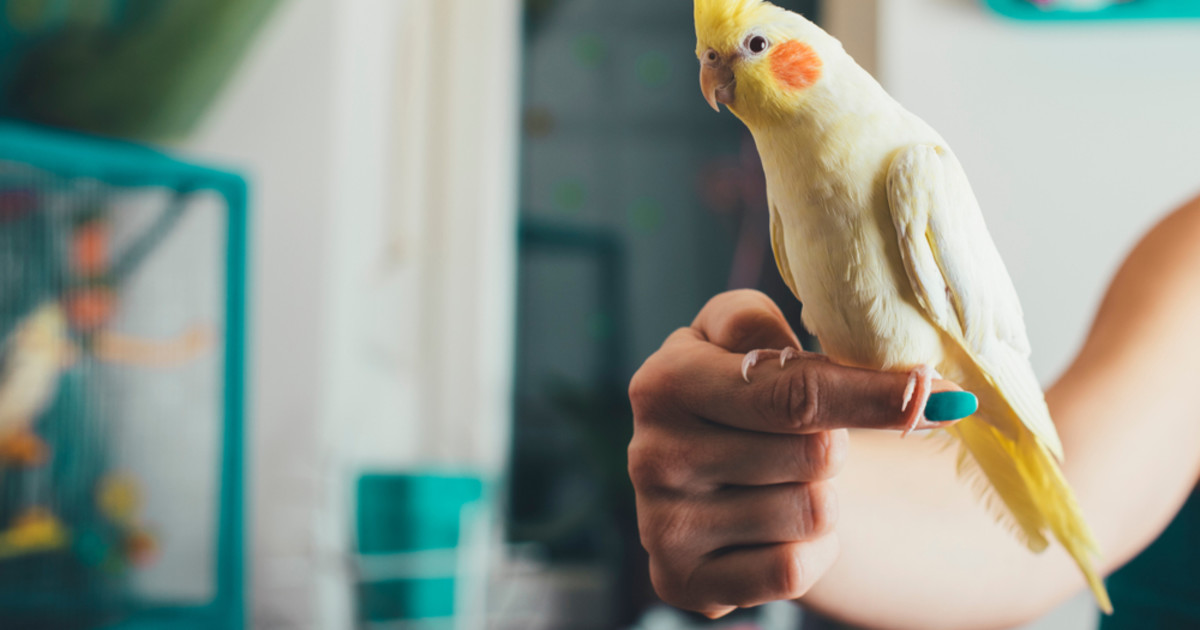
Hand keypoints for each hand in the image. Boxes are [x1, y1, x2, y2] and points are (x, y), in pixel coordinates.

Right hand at [627, 290, 964, 617]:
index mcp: (665, 382)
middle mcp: (650, 455)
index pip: (794, 393)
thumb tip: (907, 380)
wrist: (699, 468)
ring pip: (811, 513)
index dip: (874, 395)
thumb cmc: (738, 391)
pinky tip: (775, 527)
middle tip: (807, 436)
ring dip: (820, 497)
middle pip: (813, 454)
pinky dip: (807, 550)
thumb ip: (799, 325)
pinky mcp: (683, 581)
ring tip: (782, 481)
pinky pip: (792, 571)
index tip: (939, 394)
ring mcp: (663, 525)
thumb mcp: (743, 334)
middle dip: (833, 444)